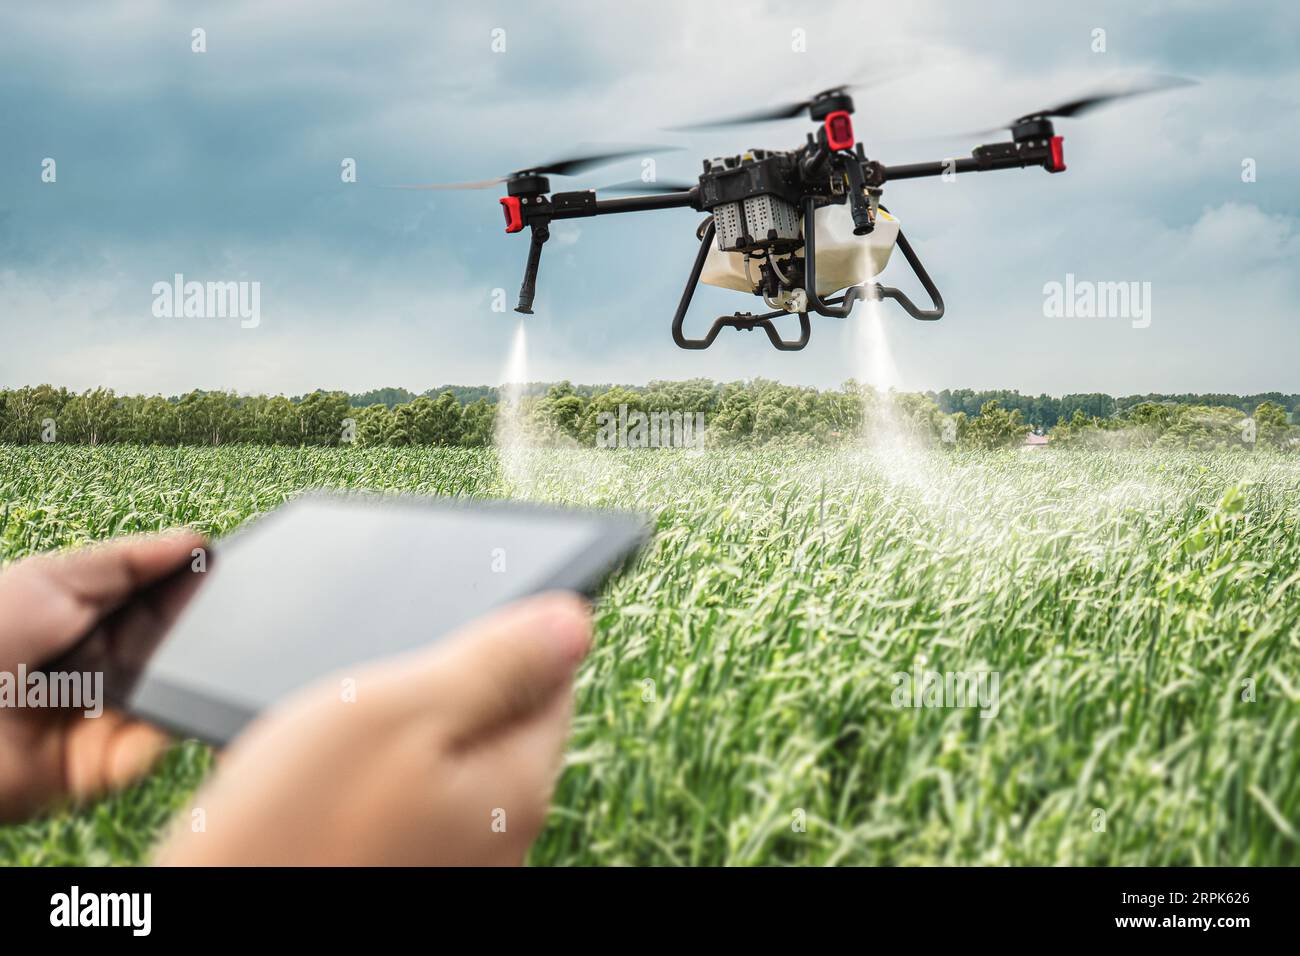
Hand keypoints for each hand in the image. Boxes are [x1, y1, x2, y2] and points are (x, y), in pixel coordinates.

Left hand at [0, 532, 203, 820]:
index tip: (224, 570)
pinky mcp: (104, 765)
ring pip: (174, 697)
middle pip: (178, 648)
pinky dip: (158, 734)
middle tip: (219, 622)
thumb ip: (126, 562)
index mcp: (92, 619)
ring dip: (185, 685)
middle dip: (200, 636)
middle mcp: (106, 665)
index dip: (194, 587)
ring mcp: (109, 714)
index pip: (161, 600)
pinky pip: (152, 748)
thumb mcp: (50, 579)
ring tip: (185, 668)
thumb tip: (196, 542)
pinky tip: (150, 713)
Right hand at [156, 591, 591, 865]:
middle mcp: (502, 838)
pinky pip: (403, 804)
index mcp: (518, 787)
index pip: (552, 681)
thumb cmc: (290, 830)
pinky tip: (318, 784)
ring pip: (444, 763)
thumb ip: (493, 662)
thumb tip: (574, 621)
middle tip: (368, 686)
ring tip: (330, 738)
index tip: (444, 626)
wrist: (214, 920)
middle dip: (442, 688)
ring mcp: (453, 864)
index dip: (503, 636)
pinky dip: (369, 780)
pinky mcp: (400, 871)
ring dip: (398, 736)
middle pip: (497, 723)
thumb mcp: (395, 712)